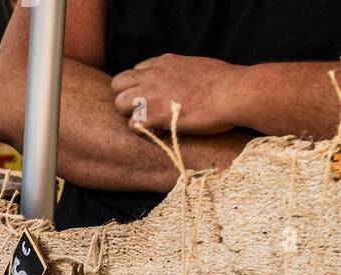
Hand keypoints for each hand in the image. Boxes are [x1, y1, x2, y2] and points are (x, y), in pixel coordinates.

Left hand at [111, 54, 244, 134]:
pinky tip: (158, 133)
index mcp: (165, 62)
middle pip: (118, 84)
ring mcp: (151, 94)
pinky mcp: (154, 114)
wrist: (234, 93)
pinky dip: (142, 132)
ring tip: (149, 123)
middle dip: (126, 98)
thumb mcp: (198, 67)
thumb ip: (180, 72)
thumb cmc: (225, 82)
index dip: (139, 85)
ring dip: (130, 115)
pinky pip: (132, 125)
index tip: (150, 97)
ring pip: (120, 104)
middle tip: (141, 111)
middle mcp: (154, 74)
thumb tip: (182, 82)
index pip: (135, 70)